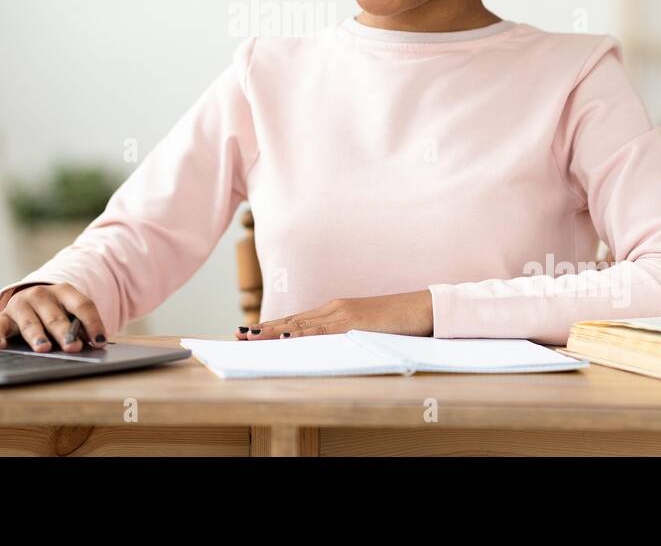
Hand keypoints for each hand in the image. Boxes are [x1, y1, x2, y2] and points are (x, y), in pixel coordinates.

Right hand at [0, 282, 107, 352]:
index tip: (100, 341)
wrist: (29, 300)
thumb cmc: (55, 312)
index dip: (93, 323)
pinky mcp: (4, 316)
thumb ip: (80, 326)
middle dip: (64, 332)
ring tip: (43, 348)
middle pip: (56, 316)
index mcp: (64, 291)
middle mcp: (41, 294)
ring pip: (30, 321)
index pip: (82, 305)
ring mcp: (21, 303)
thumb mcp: (70, 313)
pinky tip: (0, 345)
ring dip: (37, 335)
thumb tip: (94, 345)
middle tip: (73, 346)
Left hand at [236, 290, 433, 339]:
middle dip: (264, 329)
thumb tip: (330, 350)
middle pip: (292, 320)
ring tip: (250, 336)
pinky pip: (322, 331)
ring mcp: (342, 314)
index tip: (250, 332)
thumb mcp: (366, 331)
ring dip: (273, 331)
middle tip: (237, 335)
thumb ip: (347, 337)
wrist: (423, 309)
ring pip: (301, 324)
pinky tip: (286, 337)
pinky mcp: (353, 321)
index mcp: (336, 311)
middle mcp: (334, 309)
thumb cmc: (398, 322)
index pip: (298, 320)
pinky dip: (302, 334)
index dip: (273, 327)